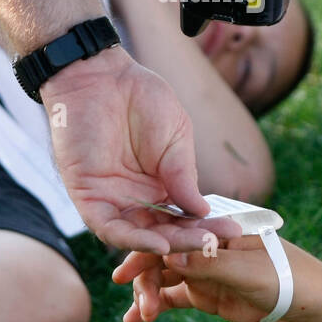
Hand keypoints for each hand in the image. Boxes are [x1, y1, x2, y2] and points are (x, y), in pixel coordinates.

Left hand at [41, 47, 230, 252]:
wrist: (101, 74)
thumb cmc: (141, 98)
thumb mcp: (176, 137)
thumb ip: (184, 176)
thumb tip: (204, 213)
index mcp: (161, 186)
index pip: (185, 217)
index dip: (208, 226)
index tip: (235, 230)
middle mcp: (137, 200)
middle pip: (165, 232)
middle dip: (191, 241)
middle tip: (216, 244)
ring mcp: (111, 200)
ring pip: (139, 236)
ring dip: (166, 245)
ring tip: (193, 247)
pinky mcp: (87, 197)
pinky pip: (109, 227)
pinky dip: (133, 238)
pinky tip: (159, 242)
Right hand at [112, 234, 321, 321]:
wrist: (314, 308)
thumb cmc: (290, 278)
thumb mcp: (249, 272)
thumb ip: (210, 264)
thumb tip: (168, 255)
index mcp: (218, 226)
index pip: (173, 231)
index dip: (146, 246)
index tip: (125, 269)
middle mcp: (206, 243)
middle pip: (162, 253)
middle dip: (143, 274)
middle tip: (134, 299)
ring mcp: (205, 267)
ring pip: (164, 276)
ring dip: (147, 293)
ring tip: (137, 317)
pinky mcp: (207, 291)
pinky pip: (174, 296)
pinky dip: (156, 305)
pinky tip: (138, 319)